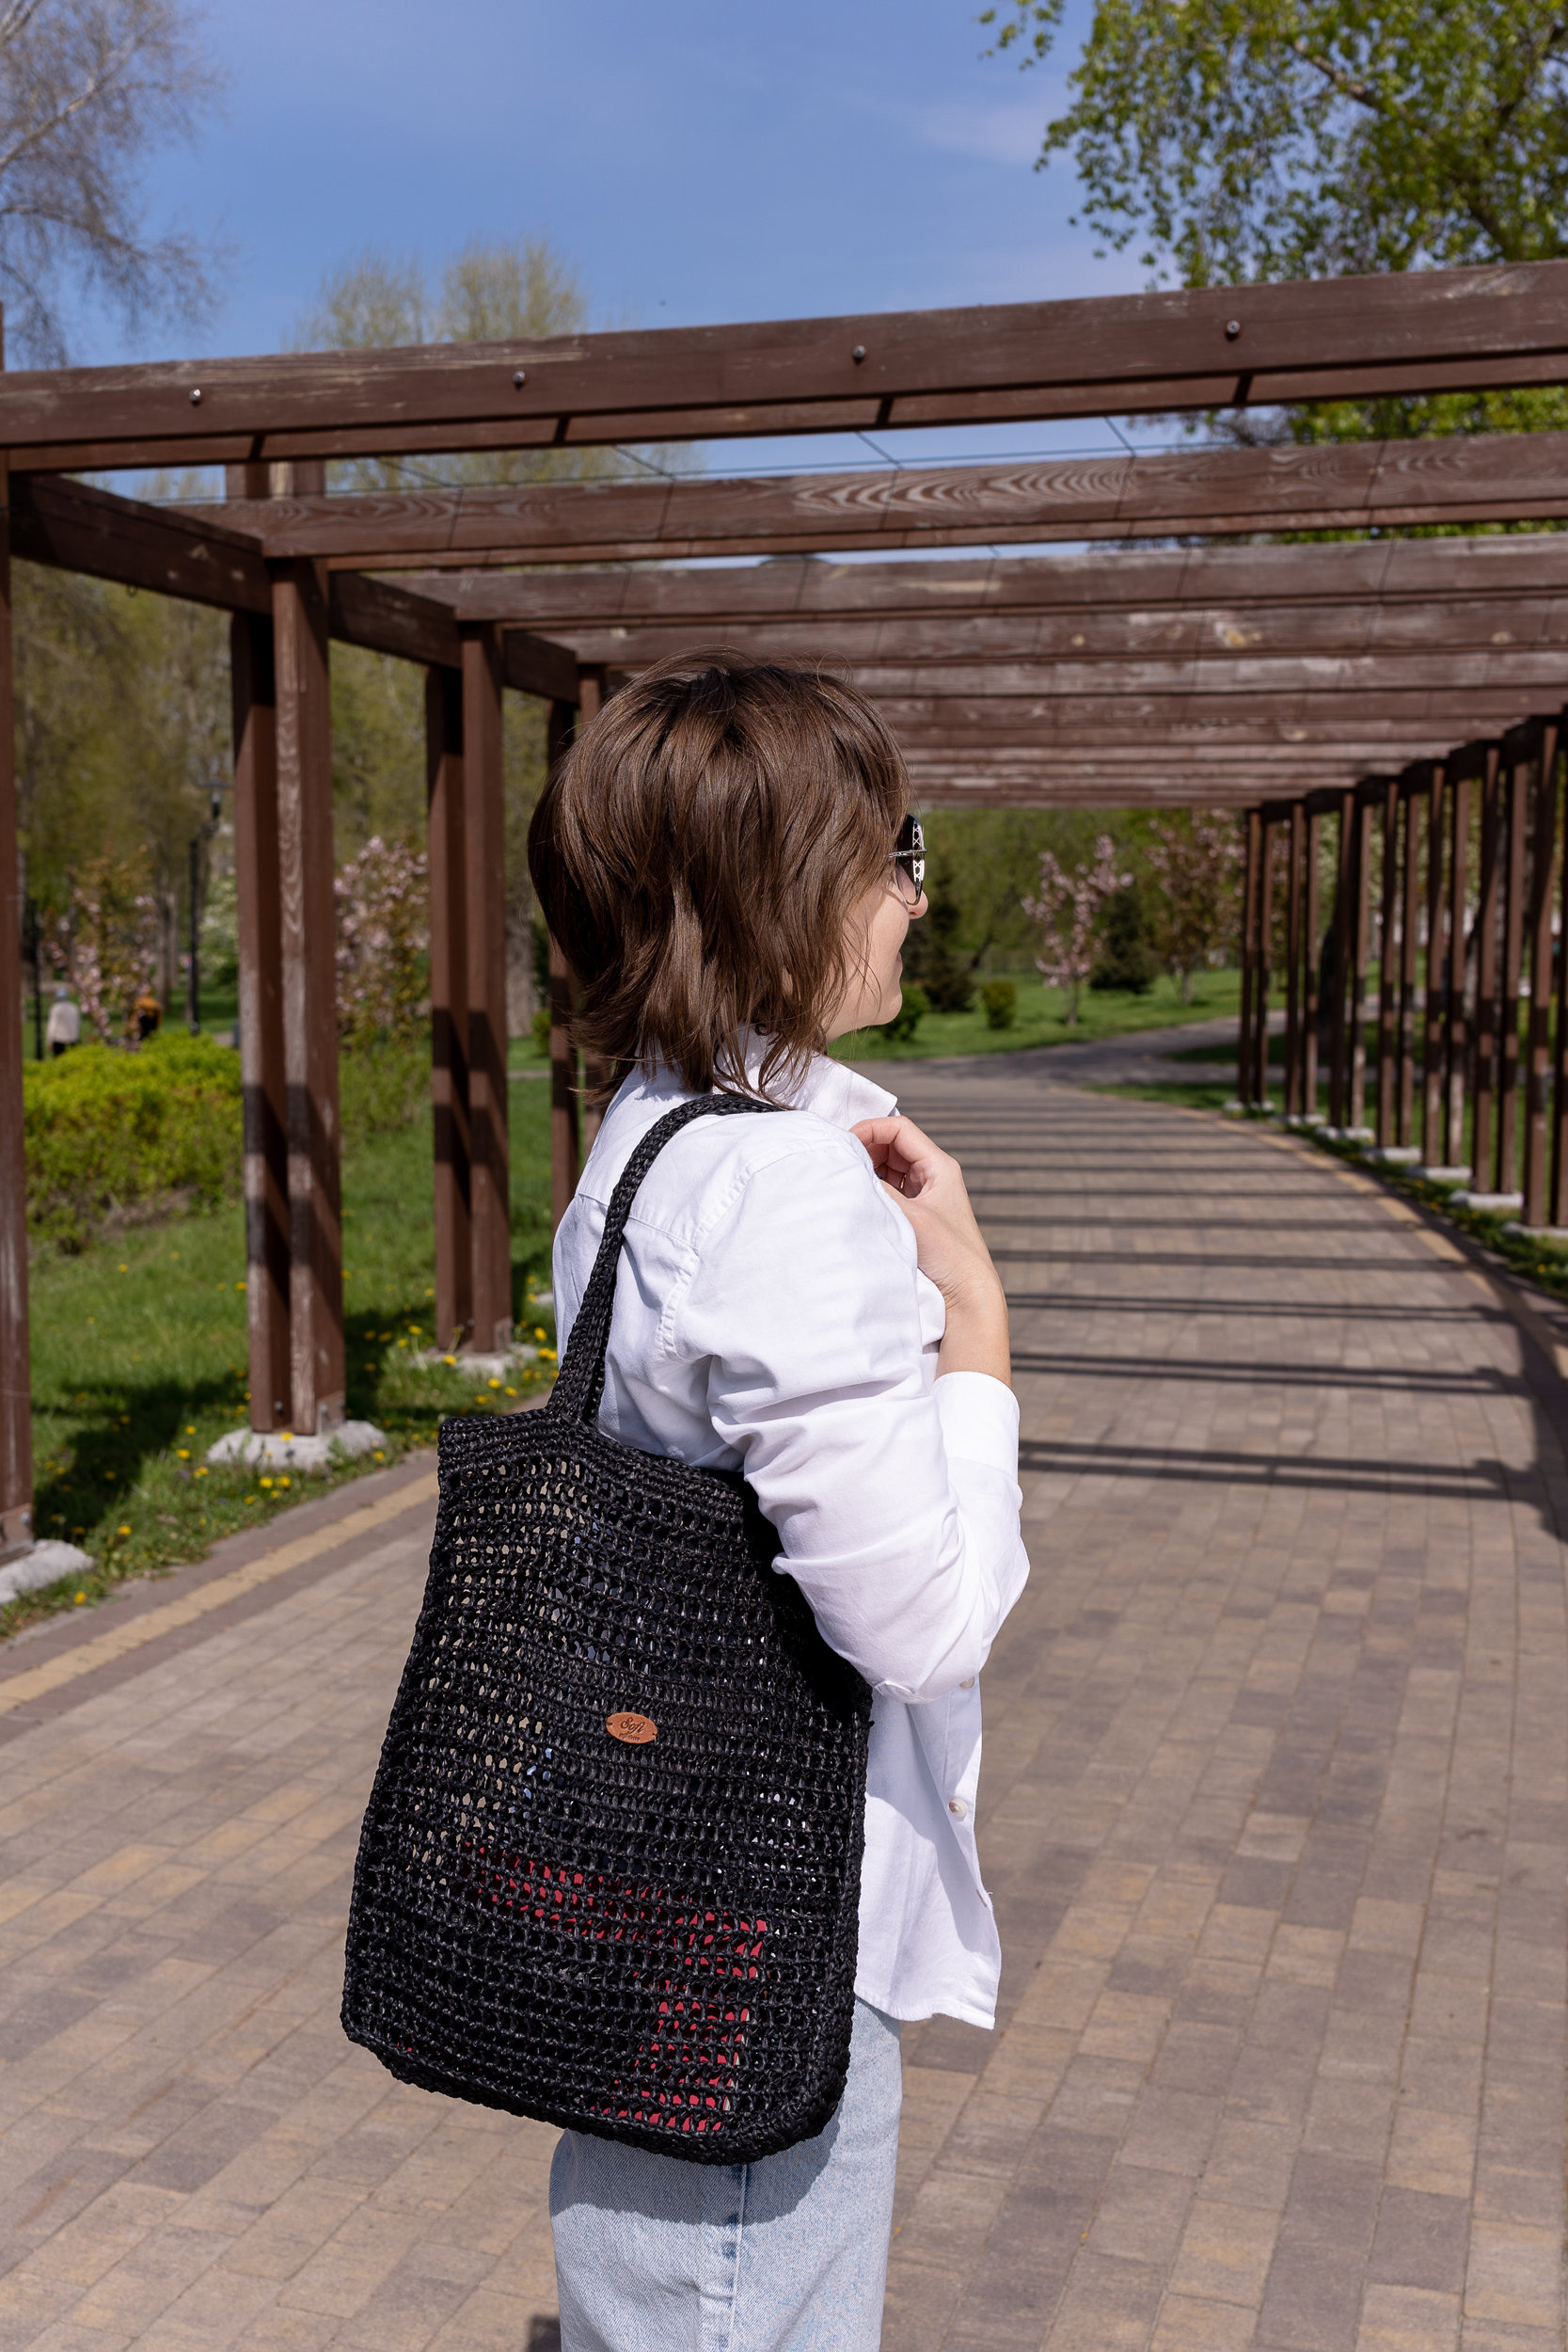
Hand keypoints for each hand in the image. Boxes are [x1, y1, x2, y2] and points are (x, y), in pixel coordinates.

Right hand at [853, 1114, 1010, 1383]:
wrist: (967, 1297)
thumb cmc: (949, 1256)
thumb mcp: (908, 1216)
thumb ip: (877, 1189)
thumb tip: (846, 1167)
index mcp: (940, 1166)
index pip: (898, 1128)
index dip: (869, 1129)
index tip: (844, 1145)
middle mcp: (933, 1176)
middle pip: (891, 1145)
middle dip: (864, 1149)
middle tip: (841, 1164)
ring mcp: (925, 1196)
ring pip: (887, 1168)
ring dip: (866, 1171)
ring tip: (847, 1182)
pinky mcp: (917, 1217)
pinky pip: (889, 1192)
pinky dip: (872, 1191)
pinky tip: (859, 1201)